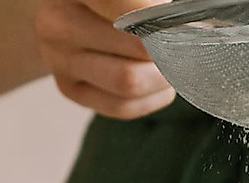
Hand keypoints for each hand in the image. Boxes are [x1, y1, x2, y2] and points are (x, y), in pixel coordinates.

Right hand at [34, 0, 175, 118]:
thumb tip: (190, 28)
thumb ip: (146, 6)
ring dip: (162, 79)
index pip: (129, 6)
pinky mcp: (69, 88)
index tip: (182, 24)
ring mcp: (60, 58)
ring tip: (171, 66)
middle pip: (137, 47)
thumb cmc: (105, 4)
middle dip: (169, 51)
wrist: (65, 14)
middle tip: (183, 48)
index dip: (162, 20)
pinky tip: (159, 86)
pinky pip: (121, 107)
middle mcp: (58, 22)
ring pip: (129, 82)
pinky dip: (151, 99)